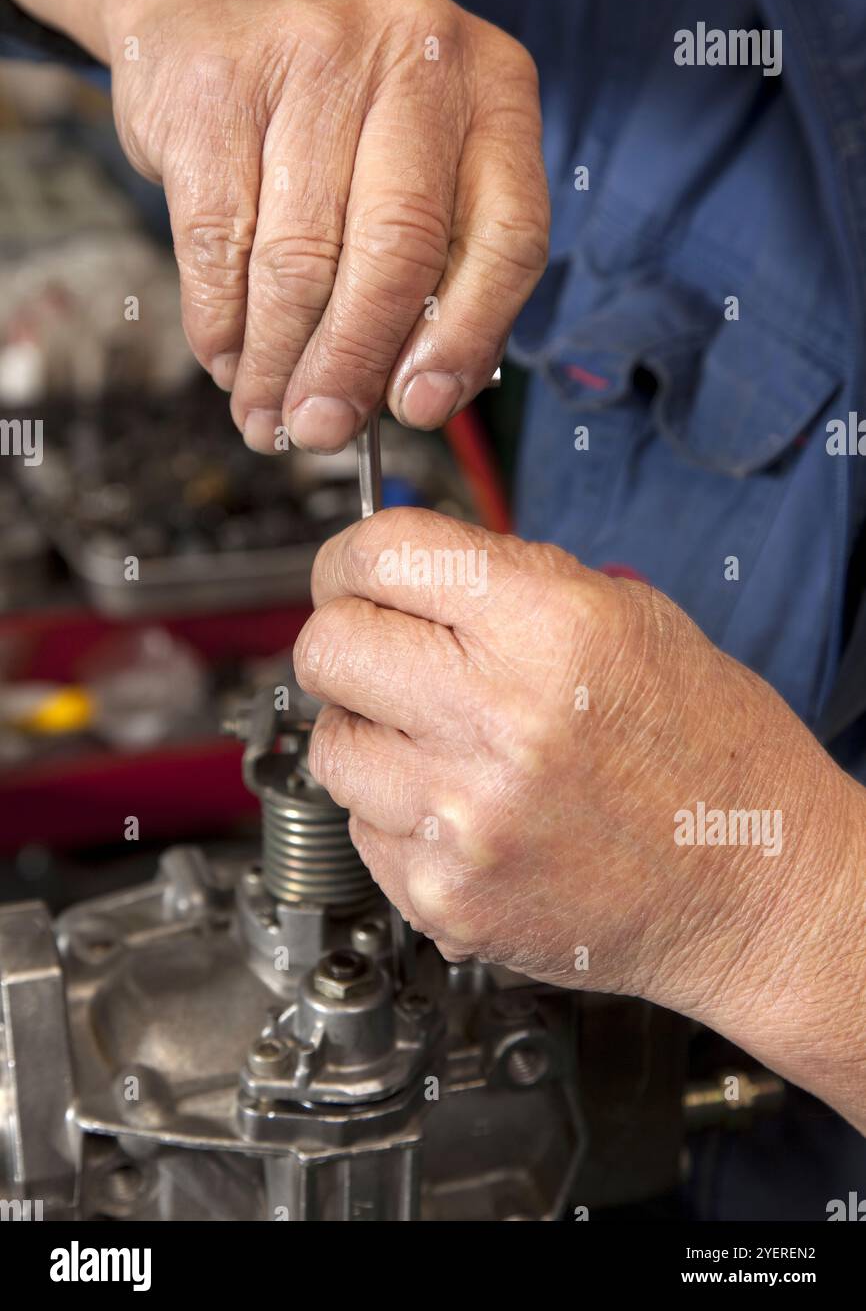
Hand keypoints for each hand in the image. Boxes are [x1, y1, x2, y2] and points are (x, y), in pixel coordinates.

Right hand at [94, 0, 547, 451]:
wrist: (219, 5)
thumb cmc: (339, 115)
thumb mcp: (421, 165)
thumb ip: (438, 270)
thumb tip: (402, 402)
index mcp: (494, 88)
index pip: (508, 238)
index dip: (465, 341)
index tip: (418, 409)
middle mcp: (413, 58)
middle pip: (396, 254)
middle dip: (352, 367)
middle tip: (322, 431)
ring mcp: (310, 61)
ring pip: (298, 261)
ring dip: (277, 364)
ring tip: (268, 415)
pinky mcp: (215, 90)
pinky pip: (218, 244)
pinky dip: (221, 324)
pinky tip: (228, 360)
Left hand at [294, 508, 865, 1131]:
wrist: (756, 889)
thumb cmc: (710, 752)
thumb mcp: (631, 618)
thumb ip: (506, 581)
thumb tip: (401, 565)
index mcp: (549, 627)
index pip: (379, 554)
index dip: (351, 558)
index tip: (352, 575)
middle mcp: (498, 719)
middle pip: (326, 646)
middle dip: (346, 639)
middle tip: (382, 653)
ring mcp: (462, 818)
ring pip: (330, 744)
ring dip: (369, 733)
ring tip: (438, 743)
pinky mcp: (444, 895)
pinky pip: (363, 827)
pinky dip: (397, 811)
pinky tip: (462, 808)